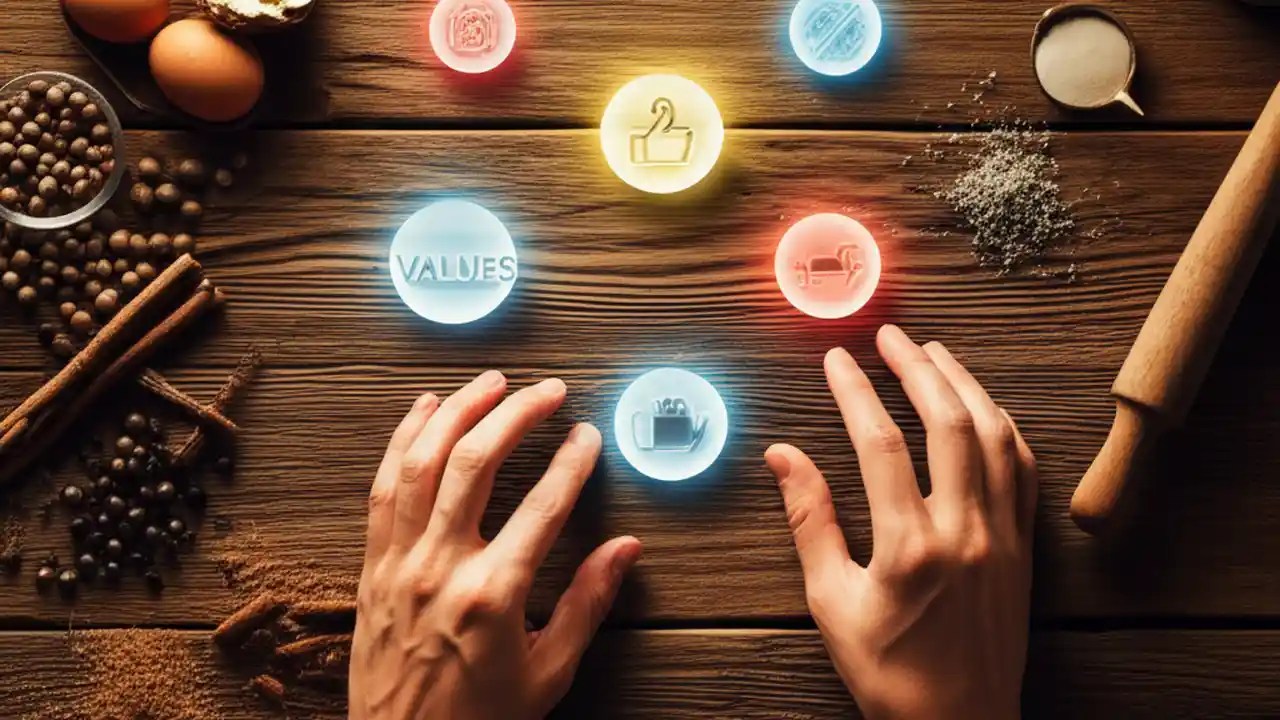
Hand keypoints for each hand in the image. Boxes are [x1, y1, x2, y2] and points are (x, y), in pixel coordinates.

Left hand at [350, 371, 642, 719]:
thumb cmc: (478, 718)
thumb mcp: (548, 672)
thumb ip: (588, 604)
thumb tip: (626, 549)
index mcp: (493, 595)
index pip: (543, 506)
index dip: (571, 462)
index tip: (588, 436)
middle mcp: (440, 567)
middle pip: (475, 463)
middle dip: (516, 414)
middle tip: (547, 390)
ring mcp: (399, 562)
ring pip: (422, 462)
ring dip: (457, 411)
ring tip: (490, 382)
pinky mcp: (371, 566)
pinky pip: (382, 487)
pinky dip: (402, 440)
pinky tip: (423, 410)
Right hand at [766, 325, 1036, 719]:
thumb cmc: (888, 673)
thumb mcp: (831, 602)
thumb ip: (810, 521)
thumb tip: (782, 456)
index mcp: (910, 546)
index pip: (878, 442)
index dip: (854, 390)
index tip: (836, 358)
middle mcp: (965, 531)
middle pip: (947, 422)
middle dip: (916, 367)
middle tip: (890, 335)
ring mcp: (1003, 537)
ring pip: (994, 437)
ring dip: (965, 385)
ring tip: (935, 353)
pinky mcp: (1025, 549)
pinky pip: (1024, 470)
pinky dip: (1004, 428)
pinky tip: (983, 408)